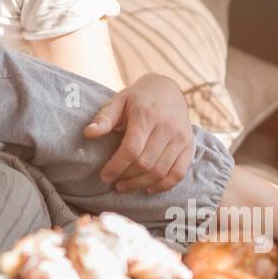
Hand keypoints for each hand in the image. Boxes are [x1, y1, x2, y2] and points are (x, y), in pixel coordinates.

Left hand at [83, 73, 193, 193]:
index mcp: (146, 115)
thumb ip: (104, 118)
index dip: (117, 166)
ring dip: (141, 184)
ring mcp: (180, 138)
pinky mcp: (189, 147)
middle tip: (113, 183)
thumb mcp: (118, 101)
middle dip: (127, 177)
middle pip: (146, 163)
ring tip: (125, 186)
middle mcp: (166, 127)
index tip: (104, 176)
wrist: (168, 90)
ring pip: (161, 171)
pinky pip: (178, 173)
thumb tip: (88, 133)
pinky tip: (148, 188)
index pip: (132, 149)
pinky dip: (163, 185)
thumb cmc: (137, 98)